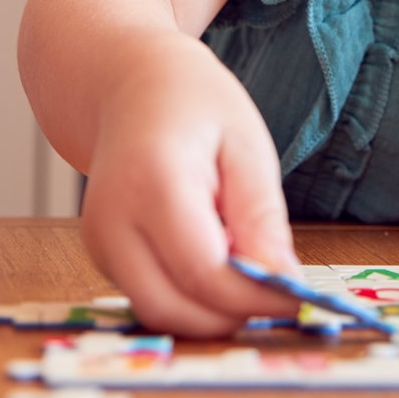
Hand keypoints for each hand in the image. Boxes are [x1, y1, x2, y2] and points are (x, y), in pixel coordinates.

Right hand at [78, 32, 301, 337]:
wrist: (130, 83)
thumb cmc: (194, 103)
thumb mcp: (246, 144)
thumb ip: (261, 217)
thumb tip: (283, 283)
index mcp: (153, 182)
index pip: (204, 271)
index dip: (255, 297)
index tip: (300, 299)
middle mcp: (112, 220)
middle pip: (173, 308)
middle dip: (231, 314)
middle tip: (279, 295)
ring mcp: (98, 242)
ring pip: (158, 312)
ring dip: (211, 311)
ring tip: (248, 269)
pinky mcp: (100, 255)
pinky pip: (150, 296)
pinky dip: (191, 297)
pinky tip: (219, 260)